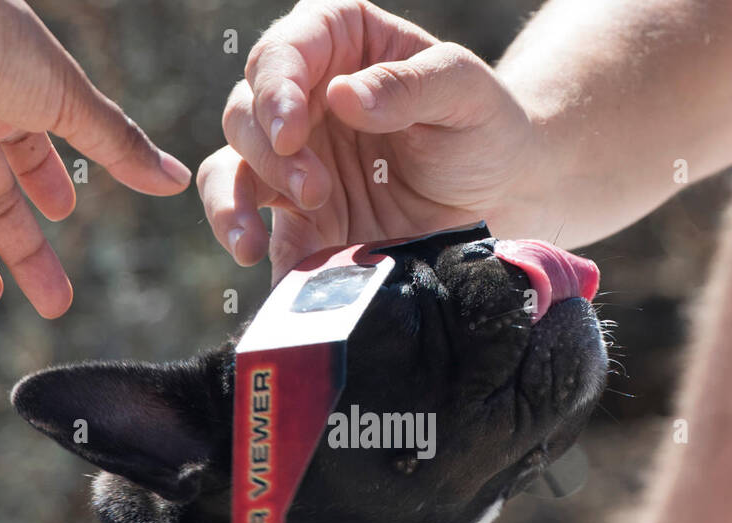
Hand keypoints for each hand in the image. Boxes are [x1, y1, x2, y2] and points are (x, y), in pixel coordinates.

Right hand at [197, 0, 537, 280]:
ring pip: (229, 170)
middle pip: (246, 114)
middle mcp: (304, 98)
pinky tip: (269, 270)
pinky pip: (251, 229)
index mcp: (339, 43)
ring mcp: (294, 161)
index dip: (275, 88)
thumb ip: (410, 85)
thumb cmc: (484, 127)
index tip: (290, 131)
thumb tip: (344, 95)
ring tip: (254, 243)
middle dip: (269, 154)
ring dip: (233, 203)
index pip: (283, 52)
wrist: (502, 198)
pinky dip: (250, 247)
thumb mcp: (465, 91)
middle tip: (316, 191)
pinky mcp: (298, 219)